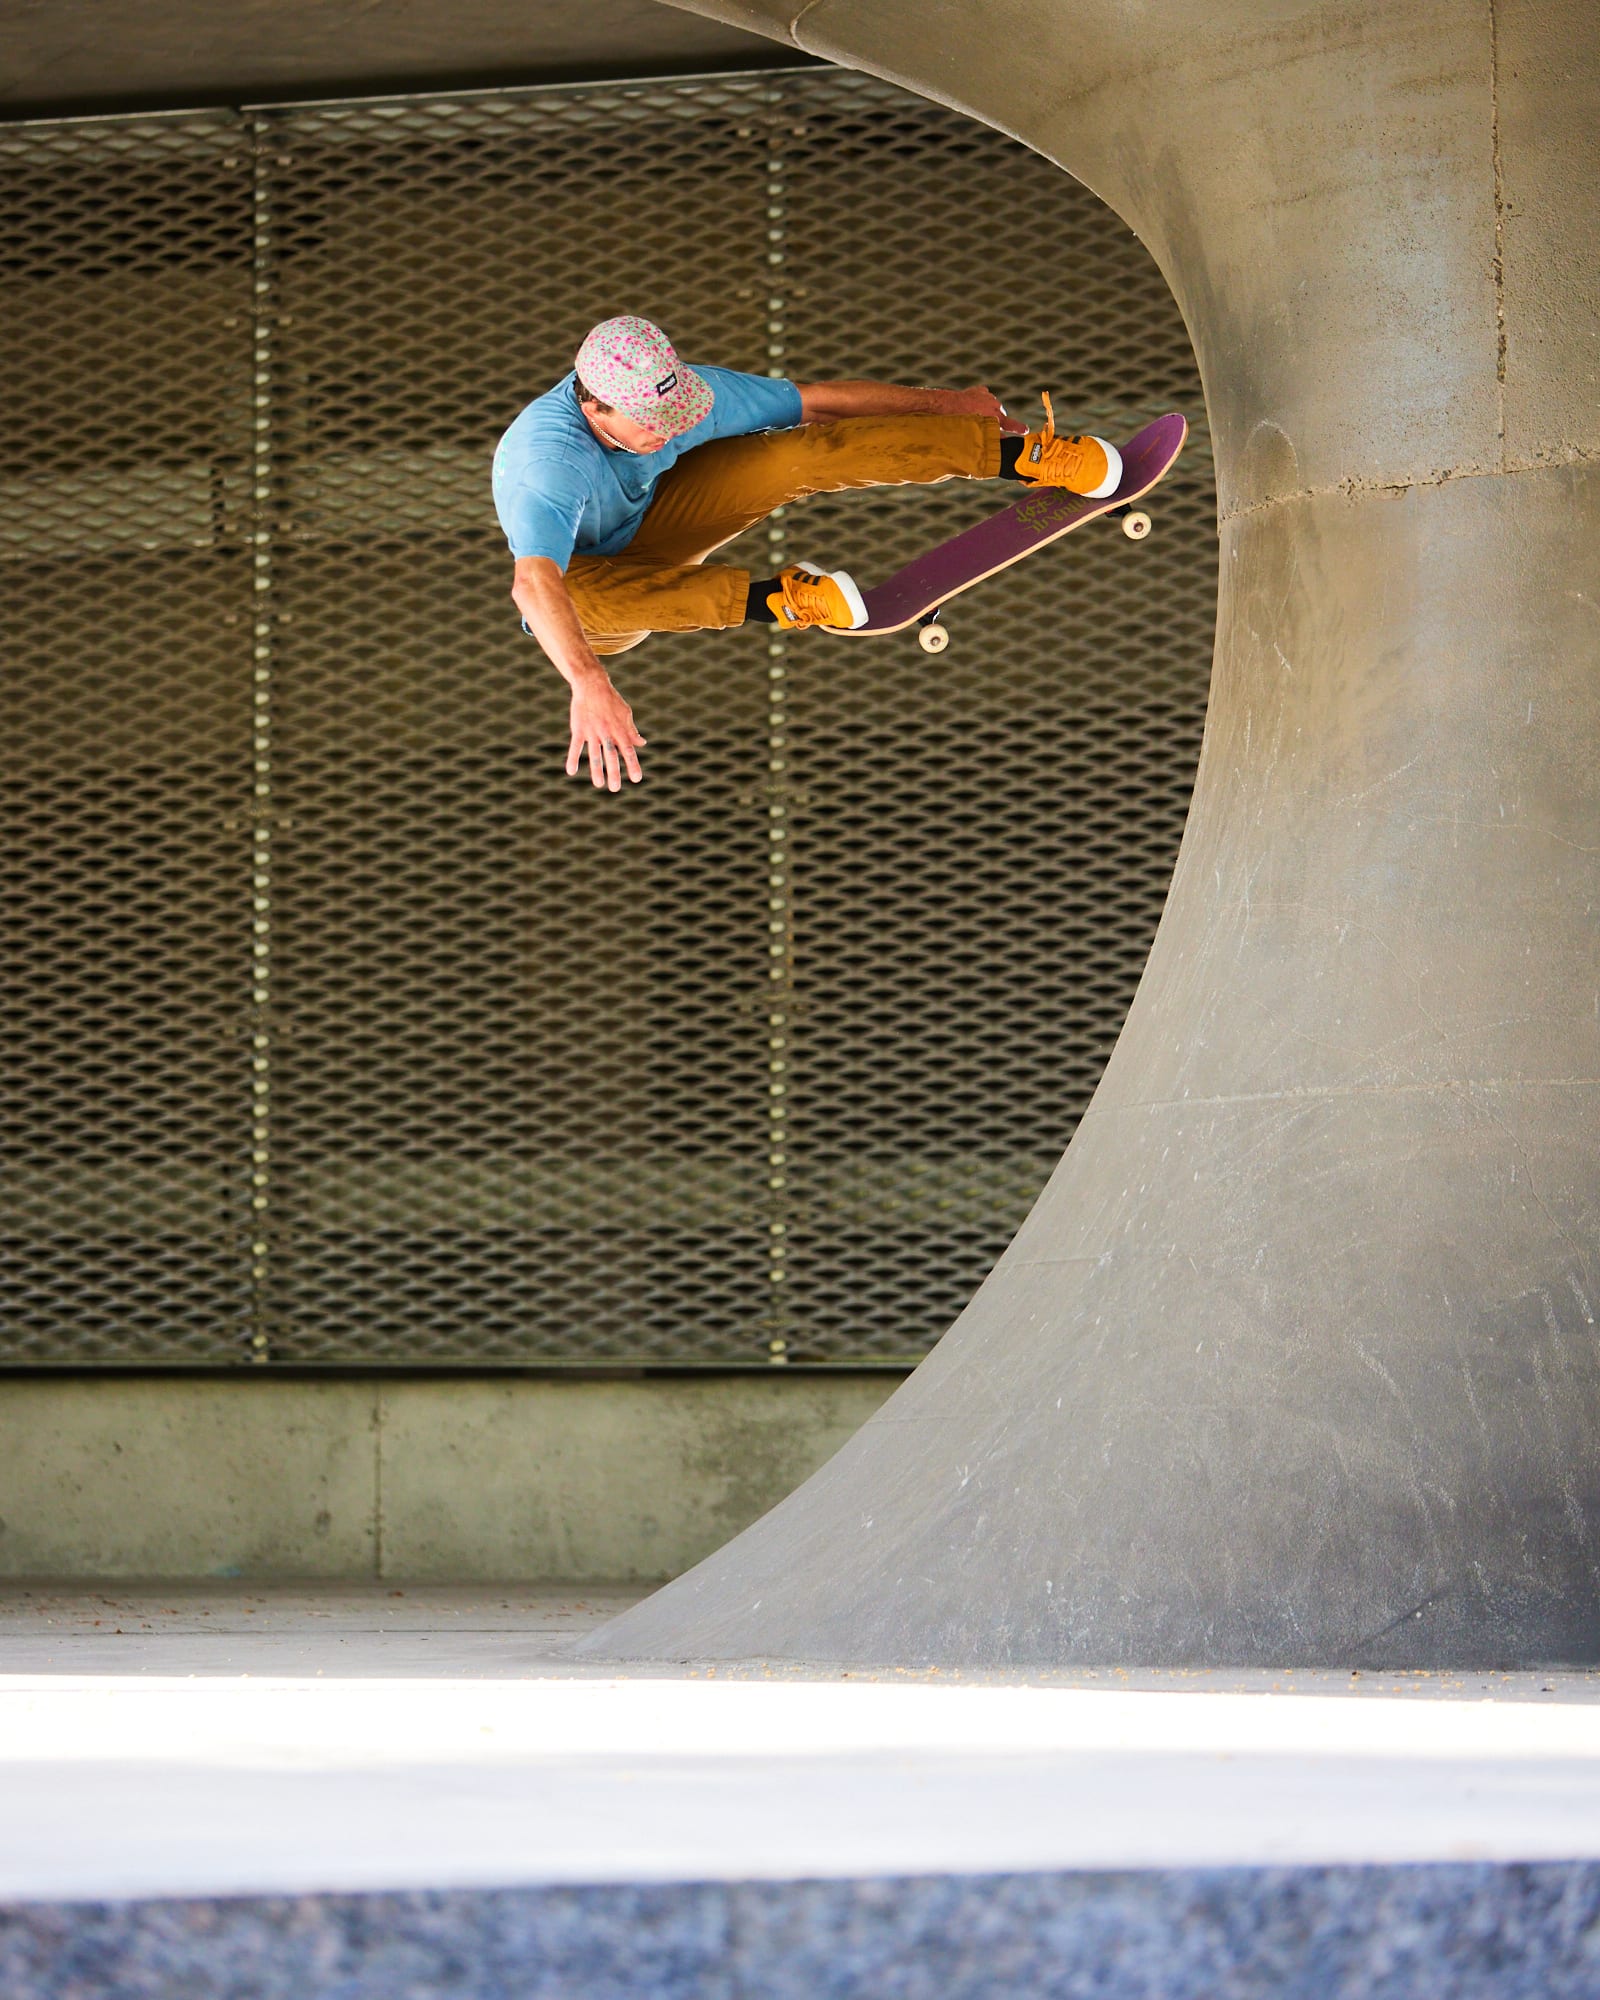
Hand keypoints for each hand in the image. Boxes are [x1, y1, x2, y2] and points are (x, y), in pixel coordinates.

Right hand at [566, 670, 645, 790]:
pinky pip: (575, 746)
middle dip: (614, 772)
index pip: (628, 751)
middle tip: (615, 788)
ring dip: (596, 770)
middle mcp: (607, 732)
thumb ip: (632, 730)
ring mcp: (592, 731)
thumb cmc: (611, 699)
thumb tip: (642, 743)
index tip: (636, 778)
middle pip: (611, 755)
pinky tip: (571, 771)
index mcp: (620, 730)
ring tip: (599, 784)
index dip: (633, 765)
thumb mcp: (625, 713)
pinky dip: (572, 758)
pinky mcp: (579, 729)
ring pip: (594, 753)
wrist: (591, 684)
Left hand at [945, 384, 1026, 434]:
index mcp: (997, 418)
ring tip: (974, 415)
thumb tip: (1000, 444)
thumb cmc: (962, 422)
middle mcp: (996, 406)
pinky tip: (972, 405)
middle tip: (985, 425)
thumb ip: (991, 438)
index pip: (1012, 425)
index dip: (1019, 428)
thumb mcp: (978, 433)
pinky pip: (984, 397)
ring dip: (987, 411)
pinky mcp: (981, 390)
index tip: (1025, 430)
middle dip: (996, 421)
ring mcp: (989, 397)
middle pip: (1001, 416)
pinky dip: (980, 401)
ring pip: (992, 406)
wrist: (948, 405)